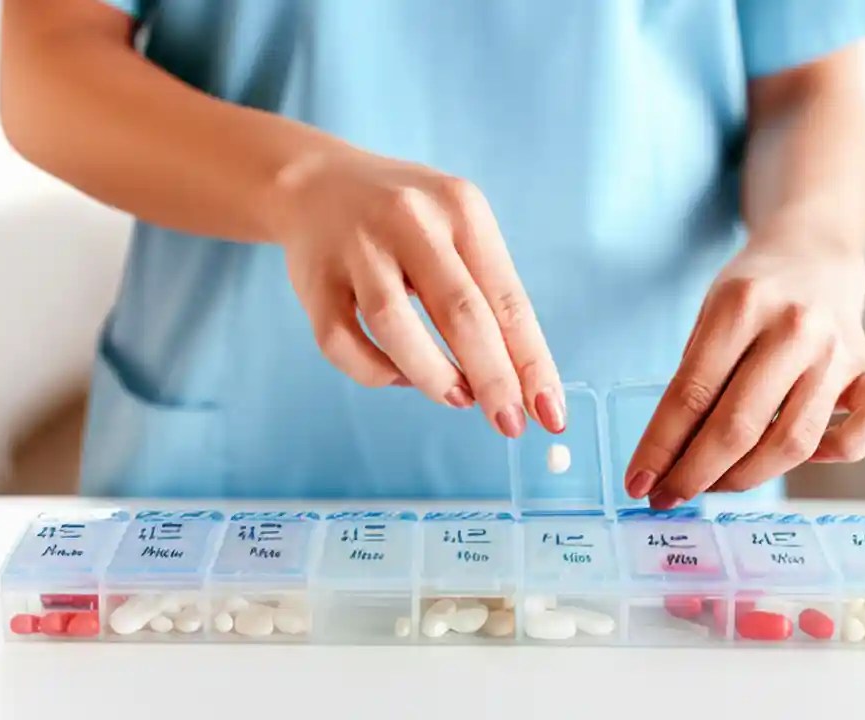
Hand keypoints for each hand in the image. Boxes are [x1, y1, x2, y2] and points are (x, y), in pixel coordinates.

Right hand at [275, 145, 564, 437]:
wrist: (316, 183)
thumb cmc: (406, 219)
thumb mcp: (457, 227)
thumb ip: (486, 291)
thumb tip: (519, 379)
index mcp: (461, 207)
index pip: (508, 298)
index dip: (532, 362)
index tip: (550, 412)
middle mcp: (409, 220)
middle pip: (460, 311)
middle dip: (493, 379)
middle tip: (510, 423)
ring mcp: (356, 248)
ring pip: (394, 325)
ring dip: (433, 374)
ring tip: (458, 398)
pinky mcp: (314, 279)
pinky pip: (341, 341)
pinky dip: (375, 371)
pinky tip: (399, 376)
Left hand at [624, 235, 864, 507]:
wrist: (815, 251)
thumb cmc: (752, 293)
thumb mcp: (708, 315)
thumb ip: (694, 379)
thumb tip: (668, 460)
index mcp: (741, 306)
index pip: (690, 395)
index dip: (660, 448)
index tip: (638, 484)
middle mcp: (795, 328)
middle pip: (739, 426)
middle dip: (695, 474)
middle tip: (670, 496)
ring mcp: (838, 352)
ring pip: (794, 442)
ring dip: (746, 478)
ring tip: (715, 484)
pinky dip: (833, 455)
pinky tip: (800, 454)